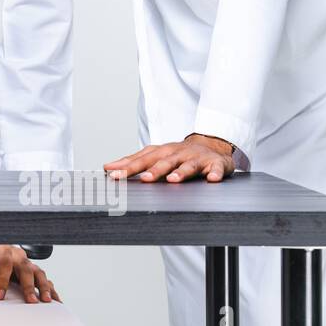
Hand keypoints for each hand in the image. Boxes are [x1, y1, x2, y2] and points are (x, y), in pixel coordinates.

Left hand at [0, 244, 59, 302]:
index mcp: (2, 249)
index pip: (4, 264)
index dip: (2, 280)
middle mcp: (17, 255)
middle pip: (26, 268)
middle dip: (29, 285)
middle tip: (31, 301)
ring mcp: (26, 263)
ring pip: (38, 272)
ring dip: (44, 286)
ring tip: (47, 301)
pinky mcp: (31, 271)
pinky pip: (44, 279)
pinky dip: (51, 289)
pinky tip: (56, 301)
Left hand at [103, 133, 235, 182]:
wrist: (210, 145)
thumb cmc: (178, 154)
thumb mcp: (156, 156)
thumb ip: (133, 162)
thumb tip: (108, 168)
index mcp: (161, 152)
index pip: (141, 159)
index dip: (127, 167)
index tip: (113, 173)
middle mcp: (177, 153)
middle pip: (163, 162)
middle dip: (153, 170)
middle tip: (143, 179)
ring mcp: (197, 158)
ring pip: (188, 165)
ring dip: (180, 172)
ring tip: (173, 180)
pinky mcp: (216, 163)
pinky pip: (217, 169)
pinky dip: (215, 173)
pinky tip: (212, 179)